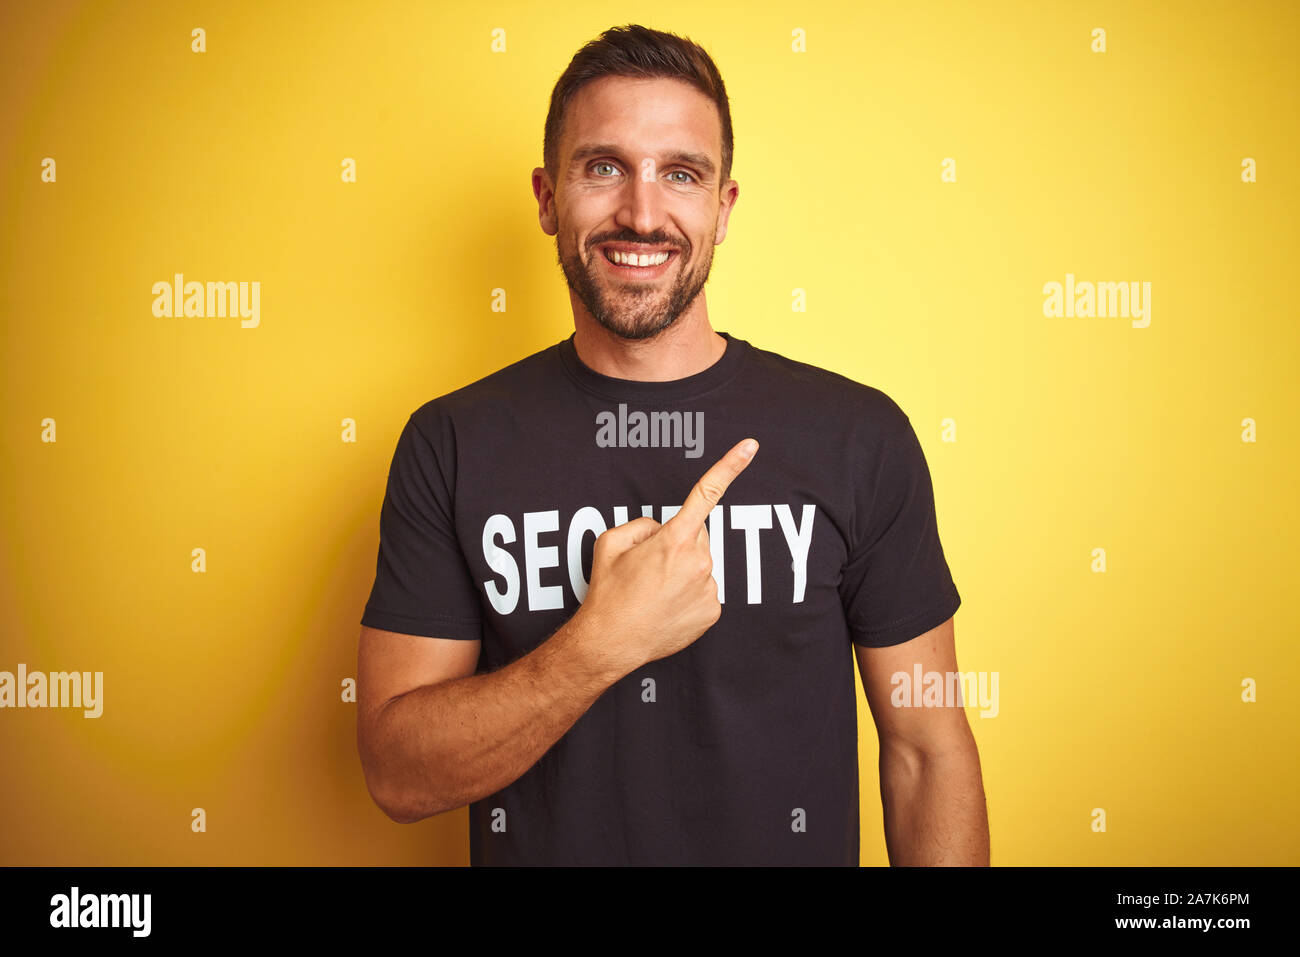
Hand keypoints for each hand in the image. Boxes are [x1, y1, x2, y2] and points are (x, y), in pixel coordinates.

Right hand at [577, 437, 759, 676]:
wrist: (612, 641)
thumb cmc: (609, 592)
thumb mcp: (610, 542)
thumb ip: (641, 524)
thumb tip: (661, 531)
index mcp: (674, 539)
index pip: (706, 493)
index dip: (730, 466)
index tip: (750, 446)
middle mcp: (699, 561)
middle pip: (697, 536)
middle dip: (678, 542)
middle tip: (650, 567)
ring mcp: (709, 588)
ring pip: (701, 565)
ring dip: (683, 571)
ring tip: (655, 592)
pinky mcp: (713, 611)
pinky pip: (705, 590)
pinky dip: (689, 594)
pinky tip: (666, 606)